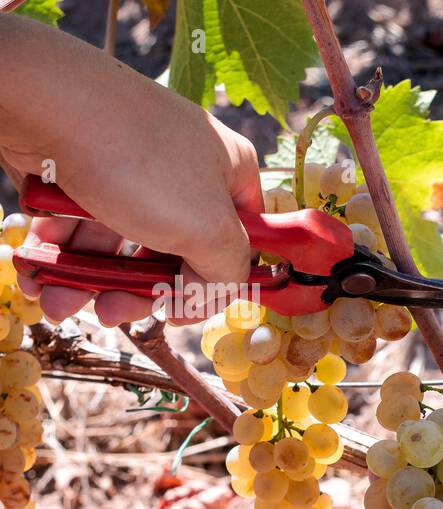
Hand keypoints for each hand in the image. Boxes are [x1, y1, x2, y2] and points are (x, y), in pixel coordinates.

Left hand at [0, 16, 261, 326]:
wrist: (42, 99)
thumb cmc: (138, 161)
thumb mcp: (207, 230)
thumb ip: (227, 273)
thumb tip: (214, 294)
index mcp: (228, 173)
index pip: (238, 240)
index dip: (211, 282)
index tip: (177, 309)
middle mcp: (182, 169)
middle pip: (169, 251)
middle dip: (134, 291)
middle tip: (108, 312)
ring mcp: (128, 167)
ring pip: (117, 243)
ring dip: (88, 281)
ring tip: (58, 300)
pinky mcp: (78, 167)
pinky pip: (76, 224)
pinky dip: (60, 252)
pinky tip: (40, 269)